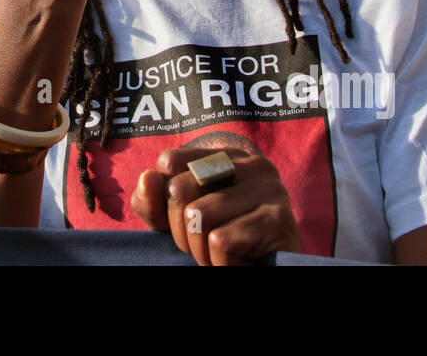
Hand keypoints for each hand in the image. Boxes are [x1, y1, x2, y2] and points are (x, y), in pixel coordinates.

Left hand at [130, 147, 299, 264]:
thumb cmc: (223, 242)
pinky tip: (242, 264)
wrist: (273, 271)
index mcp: (226, 155)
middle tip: (208, 245)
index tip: (186, 222)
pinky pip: (220, 241)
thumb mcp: (177, 220)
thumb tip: (148, 178)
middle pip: (180, 189)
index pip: (169, 162)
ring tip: (226, 256)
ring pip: (198, 217)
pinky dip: (221, 263)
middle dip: (182, 232)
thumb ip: (155, 202)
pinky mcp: (278, 219)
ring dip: (202, 251)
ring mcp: (269, 189)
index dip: (165, 202)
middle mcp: (252, 164)